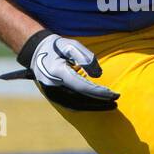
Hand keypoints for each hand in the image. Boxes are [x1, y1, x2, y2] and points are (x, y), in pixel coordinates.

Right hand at [0, 30, 118, 110]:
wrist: (36, 52)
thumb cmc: (57, 47)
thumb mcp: (71, 46)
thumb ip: (86, 58)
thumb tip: (98, 75)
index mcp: (58, 71)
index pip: (82, 86)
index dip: (99, 92)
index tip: (114, 93)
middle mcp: (53, 85)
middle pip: (80, 99)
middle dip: (100, 102)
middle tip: (116, 100)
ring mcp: (52, 93)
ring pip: (76, 105)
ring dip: (94, 107)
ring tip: (111, 104)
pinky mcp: (53, 96)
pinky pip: (71, 105)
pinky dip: (86, 106)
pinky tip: (98, 105)